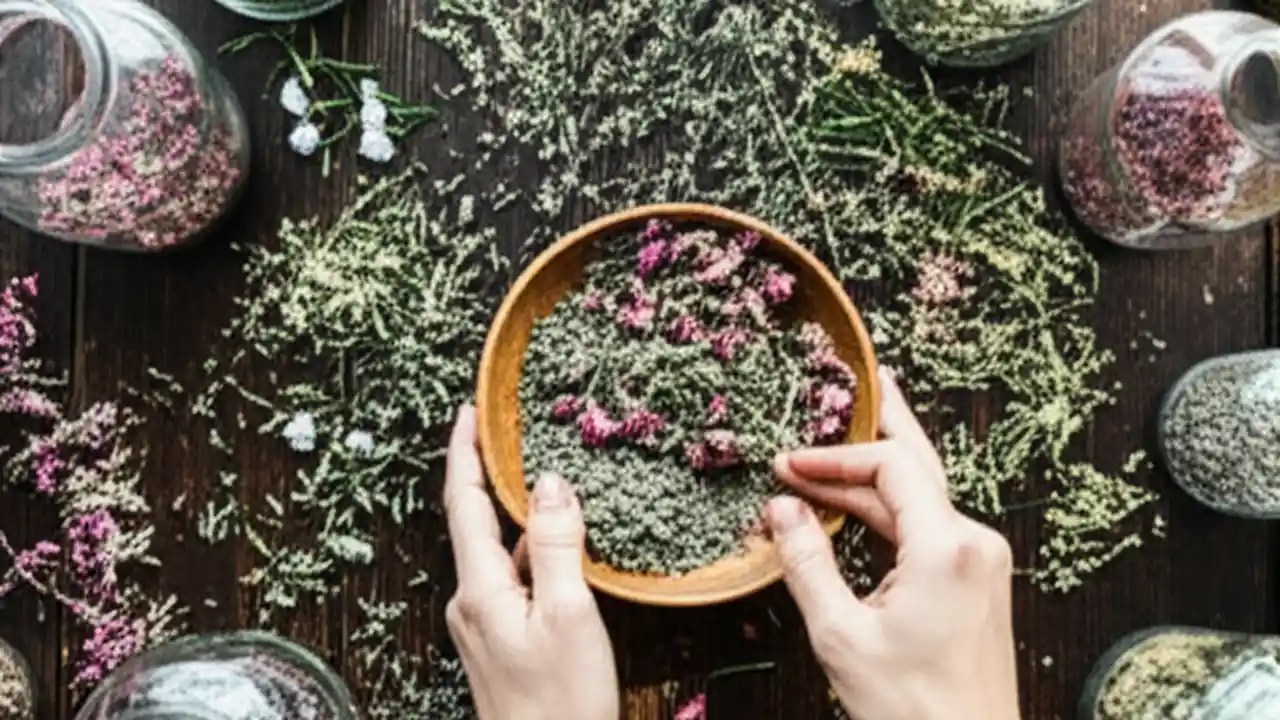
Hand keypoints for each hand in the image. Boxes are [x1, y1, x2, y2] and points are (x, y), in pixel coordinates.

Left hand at [443, 405, 619, 719]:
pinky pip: (512, 578)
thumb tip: (550, 481)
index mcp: (479, 589)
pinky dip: (533, 551)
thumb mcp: (570, 615)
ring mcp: (483, 624)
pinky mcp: (501, 642)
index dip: (465, 452)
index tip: (469, 409)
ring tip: (545, 476)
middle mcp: (471, 602)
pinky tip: (562, 545)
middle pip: (475, 521)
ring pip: (498, 551)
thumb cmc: (562, 703)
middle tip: (510, 429)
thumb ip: (558, 544)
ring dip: (517, 513)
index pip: (463, 502)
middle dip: (489, 473)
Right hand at [766, 369, 1019, 719]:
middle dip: (882, 422)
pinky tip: (860, 502)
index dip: (833, 458)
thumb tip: (781, 509)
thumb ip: (807, 562)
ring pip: (921, 496)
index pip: (889, 468)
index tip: (786, 465)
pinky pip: (928, 527)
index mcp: (948, 548)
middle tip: (865, 377)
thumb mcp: (840, 633)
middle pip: (919, 463)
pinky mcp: (976, 581)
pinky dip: (889, 510)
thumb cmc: (910, 709)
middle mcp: (975, 543)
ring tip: (846, 435)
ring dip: (874, 475)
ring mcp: (981, 561)